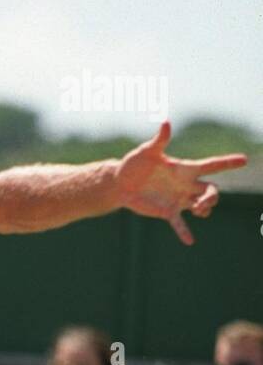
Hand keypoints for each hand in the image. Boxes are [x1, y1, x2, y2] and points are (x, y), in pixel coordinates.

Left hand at [115, 120, 245, 245]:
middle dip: (213, 196)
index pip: (211, 165)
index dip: (227, 162)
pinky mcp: (167, 212)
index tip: (243, 160)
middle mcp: (185, 184)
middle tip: (203, 202)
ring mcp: (178, 199)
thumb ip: (159, 140)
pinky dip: (184, 232)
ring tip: (197, 210)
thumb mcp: (147, 151)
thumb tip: (166, 123)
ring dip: (205, 209)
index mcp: (184, 168)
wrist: (120, 183)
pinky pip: (179, 224)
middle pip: (210, 190)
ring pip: (201, 206)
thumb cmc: (134, 163)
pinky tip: (190, 241)